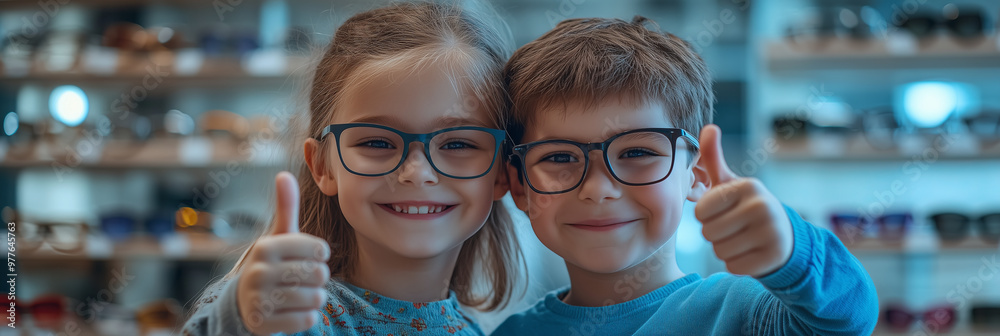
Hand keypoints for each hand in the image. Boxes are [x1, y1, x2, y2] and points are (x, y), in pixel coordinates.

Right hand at [237, 172, 330, 333]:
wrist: (242, 304)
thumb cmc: (270, 264)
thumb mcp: (277, 237)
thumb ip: (285, 208)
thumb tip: (284, 174)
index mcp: (266, 247)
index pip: (319, 249)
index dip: (321, 255)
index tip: (311, 257)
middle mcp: (259, 272)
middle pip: (319, 275)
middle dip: (319, 278)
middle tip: (304, 279)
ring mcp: (260, 300)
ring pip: (316, 298)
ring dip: (315, 298)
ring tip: (301, 294)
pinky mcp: (264, 324)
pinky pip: (307, 320)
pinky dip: (307, 316)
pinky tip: (294, 311)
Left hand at [694, 125, 793, 277]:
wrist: (783, 236)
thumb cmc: (745, 207)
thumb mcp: (730, 183)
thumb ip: (713, 158)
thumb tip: (709, 127)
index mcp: (748, 186)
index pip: (701, 211)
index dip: (706, 216)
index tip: (723, 211)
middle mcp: (763, 206)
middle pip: (708, 233)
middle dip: (714, 234)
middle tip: (733, 228)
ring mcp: (772, 232)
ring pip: (719, 251)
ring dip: (724, 249)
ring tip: (742, 239)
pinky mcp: (774, 257)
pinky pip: (733, 267)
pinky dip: (737, 264)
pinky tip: (751, 253)